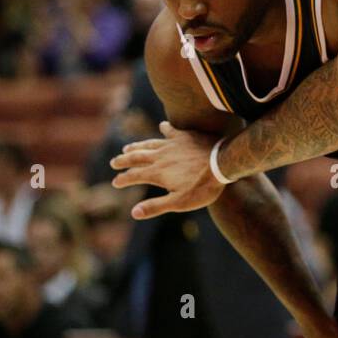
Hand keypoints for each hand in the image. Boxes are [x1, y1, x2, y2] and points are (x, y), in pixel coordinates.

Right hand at [109, 122, 224, 218]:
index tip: (115, 182)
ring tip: (128, 147)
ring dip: (137, 146)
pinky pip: (172, 131)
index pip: (134, 176)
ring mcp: (172, 145)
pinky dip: (165, 128)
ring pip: (149, 144)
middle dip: (123, 161)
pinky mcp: (185, 137)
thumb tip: (133, 213)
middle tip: (114, 162)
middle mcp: (160, 156)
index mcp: (157, 172)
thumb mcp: (179, 203)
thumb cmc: (202, 187)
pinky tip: (162, 125)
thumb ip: (156, 207)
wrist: (222, 164)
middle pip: (137, 157)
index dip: (123, 180)